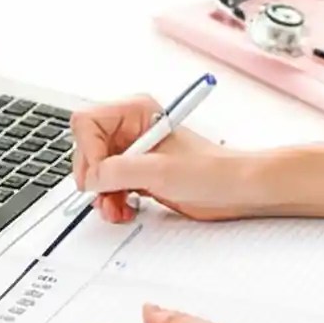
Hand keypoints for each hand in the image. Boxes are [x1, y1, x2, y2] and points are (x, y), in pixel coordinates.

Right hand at [70, 95, 261, 223]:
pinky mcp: (137, 174)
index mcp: (136, 112)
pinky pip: (108, 186)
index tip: (101, 175)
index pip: (87, 123)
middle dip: (94, 178)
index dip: (88, 151)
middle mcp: (131, 129)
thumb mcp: (161, 170)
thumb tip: (91, 177)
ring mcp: (133, 153)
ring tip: (117, 208)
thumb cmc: (212, 170)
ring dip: (101, 195)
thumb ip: (120, 170)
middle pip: (87, 150)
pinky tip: (123, 210)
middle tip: (106, 195)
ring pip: (95, 172)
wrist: (236, 189)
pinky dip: (111, 201)